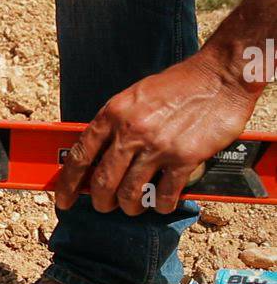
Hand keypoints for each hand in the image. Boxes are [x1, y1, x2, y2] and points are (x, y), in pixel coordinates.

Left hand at [55, 50, 258, 215]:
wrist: (220, 76)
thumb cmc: (176, 86)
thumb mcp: (133, 97)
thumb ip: (114, 125)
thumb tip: (95, 156)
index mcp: (112, 114)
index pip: (79, 156)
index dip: (67, 184)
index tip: (63, 199)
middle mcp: (131, 131)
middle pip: (102, 182)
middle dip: (100, 201)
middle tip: (104, 205)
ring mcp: (157, 146)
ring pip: (130, 193)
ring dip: (129, 206)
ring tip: (133, 207)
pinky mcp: (184, 157)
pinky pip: (164, 194)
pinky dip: (159, 205)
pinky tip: (160, 204)